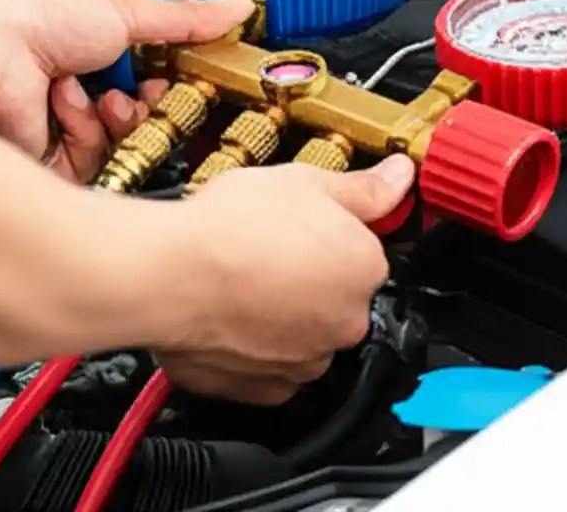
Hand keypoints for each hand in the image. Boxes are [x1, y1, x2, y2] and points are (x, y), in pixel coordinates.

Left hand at [0, 0, 254, 181]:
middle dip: (152, 105)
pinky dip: (88, 133)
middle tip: (149, 89)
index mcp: (99, 50)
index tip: (190, 75)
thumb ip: (188, 20)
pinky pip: (96, 163)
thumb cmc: (34, 19)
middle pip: (146, 116)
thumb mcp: (127, 12)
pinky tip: (69, 107)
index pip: (158, 77)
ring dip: (117, 116)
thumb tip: (237, 9)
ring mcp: (68, 126)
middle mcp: (85, 88)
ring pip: (125, 143)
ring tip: (98, 92)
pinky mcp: (53, 161)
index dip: (175, 81)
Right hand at [156, 155, 415, 404]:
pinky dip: (253, 350)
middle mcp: (344, 322)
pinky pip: (269, 370)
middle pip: (336, 298)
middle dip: (307, 279)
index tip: (300, 228)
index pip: (363, 253)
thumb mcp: (304, 182)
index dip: (327, 236)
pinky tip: (229, 317)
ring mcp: (305, 361)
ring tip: (241, 282)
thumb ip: (363, 188)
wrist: (166, 275)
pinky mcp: (264, 389)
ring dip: (282, 316)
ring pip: (304, 335)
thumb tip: (400, 177)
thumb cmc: (227, 229)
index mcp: (363, 269)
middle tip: (265, 250)